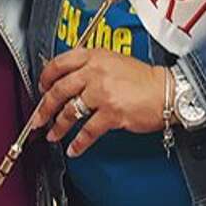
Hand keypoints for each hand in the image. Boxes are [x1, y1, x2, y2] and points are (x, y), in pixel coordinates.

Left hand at [33, 47, 166, 157]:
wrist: (166, 91)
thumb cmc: (144, 79)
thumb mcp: (114, 61)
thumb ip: (92, 67)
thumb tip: (70, 80)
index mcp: (94, 56)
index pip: (60, 63)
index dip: (45, 77)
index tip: (41, 87)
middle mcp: (96, 72)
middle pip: (59, 89)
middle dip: (45, 107)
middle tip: (38, 118)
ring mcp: (102, 92)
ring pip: (70, 111)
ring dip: (58, 126)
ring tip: (53, 135)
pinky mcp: (111, 112)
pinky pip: (88, 131)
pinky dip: (79, 143)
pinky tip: (74, 148)